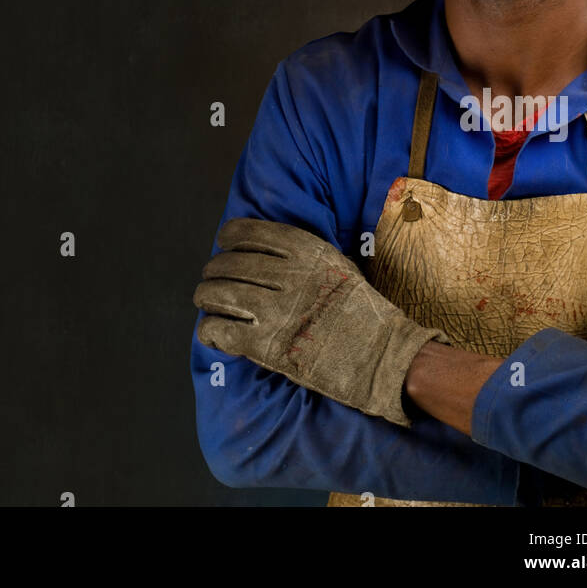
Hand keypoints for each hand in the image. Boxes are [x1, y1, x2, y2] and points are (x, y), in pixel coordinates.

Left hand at [194, 218, 448, 425]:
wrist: (381, 354)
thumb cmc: (362, 308)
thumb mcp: (336, 261)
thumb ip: (301, 253)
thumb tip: (265, 249)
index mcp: (303, 249)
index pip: (246, 233)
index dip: (228, 239)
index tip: (224, 245)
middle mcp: (285, 274)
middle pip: (227, 264)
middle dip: (213, 271)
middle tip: (212, 279)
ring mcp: (274, 310)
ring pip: (217, 294)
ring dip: (206, 297)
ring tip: (206, 302)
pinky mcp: (266, 346)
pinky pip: (220, 331)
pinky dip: (209, 330)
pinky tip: (213, 331)